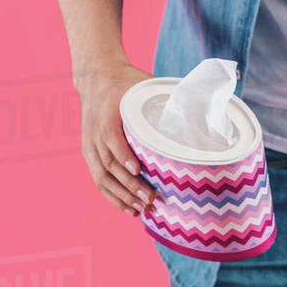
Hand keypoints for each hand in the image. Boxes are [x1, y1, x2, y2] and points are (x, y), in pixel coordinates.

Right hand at [76, 62, 161, 217]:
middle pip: (109, 164)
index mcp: (107, 115)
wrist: (96, 77)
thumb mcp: (143, 85)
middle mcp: (94, 133)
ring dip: (122, 196)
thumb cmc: (126, 82)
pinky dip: (112, 196)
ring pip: (102, 177)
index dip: (125, 156)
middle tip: (151, 198)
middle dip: (130, 185)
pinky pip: (98, 179)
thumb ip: (164, 98)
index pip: (112, 140)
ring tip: (142, 209)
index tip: (140, 170)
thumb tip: (198, 110)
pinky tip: (128, 209)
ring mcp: (89, 145)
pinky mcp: (89, 153)